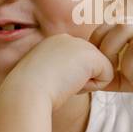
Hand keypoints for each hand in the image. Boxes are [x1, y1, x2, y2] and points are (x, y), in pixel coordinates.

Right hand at [0, 33, 115, 109]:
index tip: (46, 81)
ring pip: (98, 71)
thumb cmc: (28, 92)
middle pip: (88, 67)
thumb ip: (59, 71)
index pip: (75, 64)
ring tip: (62, 83)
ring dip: (84, 84)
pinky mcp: (92, 55)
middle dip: (77, 80)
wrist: (25, 92)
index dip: (66, 79)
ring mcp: (80, 44)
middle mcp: (67, 38)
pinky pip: (107, 76)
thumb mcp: (42, 75)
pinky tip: (72, 84)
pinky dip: (92, 87)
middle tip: (54, 83)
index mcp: (53, 43)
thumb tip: (73, 79)